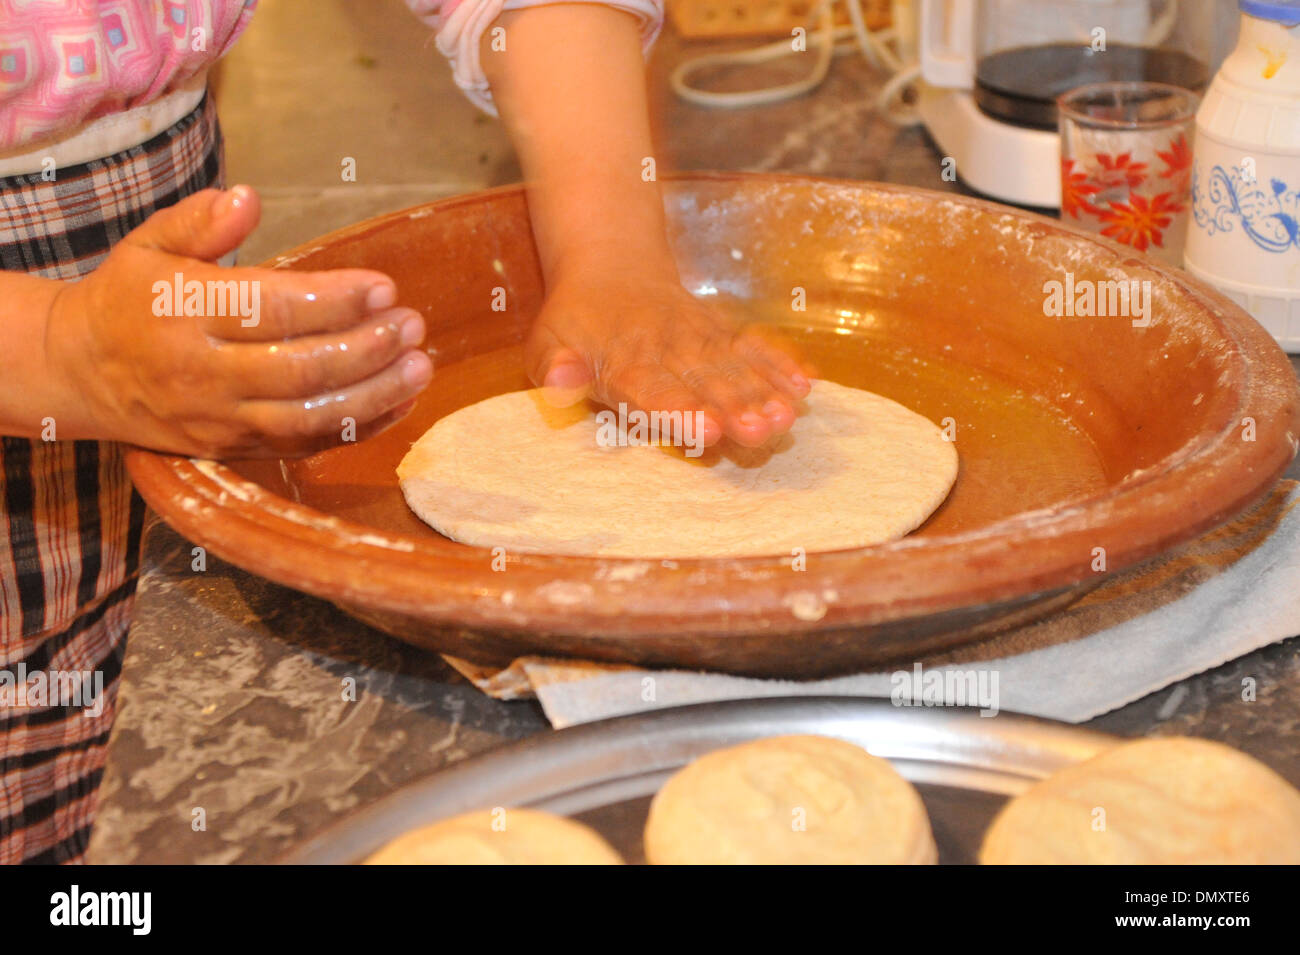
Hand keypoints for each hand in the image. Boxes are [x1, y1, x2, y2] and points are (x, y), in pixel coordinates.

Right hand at [45, 186, 432, 457]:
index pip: (270, 309)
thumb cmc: (126, 300)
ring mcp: (218, 418)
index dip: (333, 301)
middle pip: (298, 367)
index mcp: (180, 313)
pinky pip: (303, 446)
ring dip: (373, 394)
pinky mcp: (231, 449)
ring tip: (420, 366)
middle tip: (411, 324)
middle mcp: (201, 372)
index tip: (383, 287)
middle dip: (365, 348)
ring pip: (307, 415)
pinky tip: (399, 403)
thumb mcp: (147, 246)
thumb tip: (248, 199)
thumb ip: (198, 223)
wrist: (76, 374)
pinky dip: (356, 429)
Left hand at [525, 268, 812, 446]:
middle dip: (736, 407)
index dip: (680, 409)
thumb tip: (560, 380)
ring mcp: (700, 339)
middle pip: (705, 383)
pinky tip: (805, 384)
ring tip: (788, 417)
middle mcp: (668, 350)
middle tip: (761, 429)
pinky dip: (779, 363)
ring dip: (764, 393)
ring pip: (735, 368)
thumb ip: (556, 366)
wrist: (611, 264)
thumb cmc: (575, 320)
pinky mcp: (722, 332)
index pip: (651, 389)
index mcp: (622, 362)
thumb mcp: (547, 341)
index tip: (708, 428)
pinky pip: (754, 346)